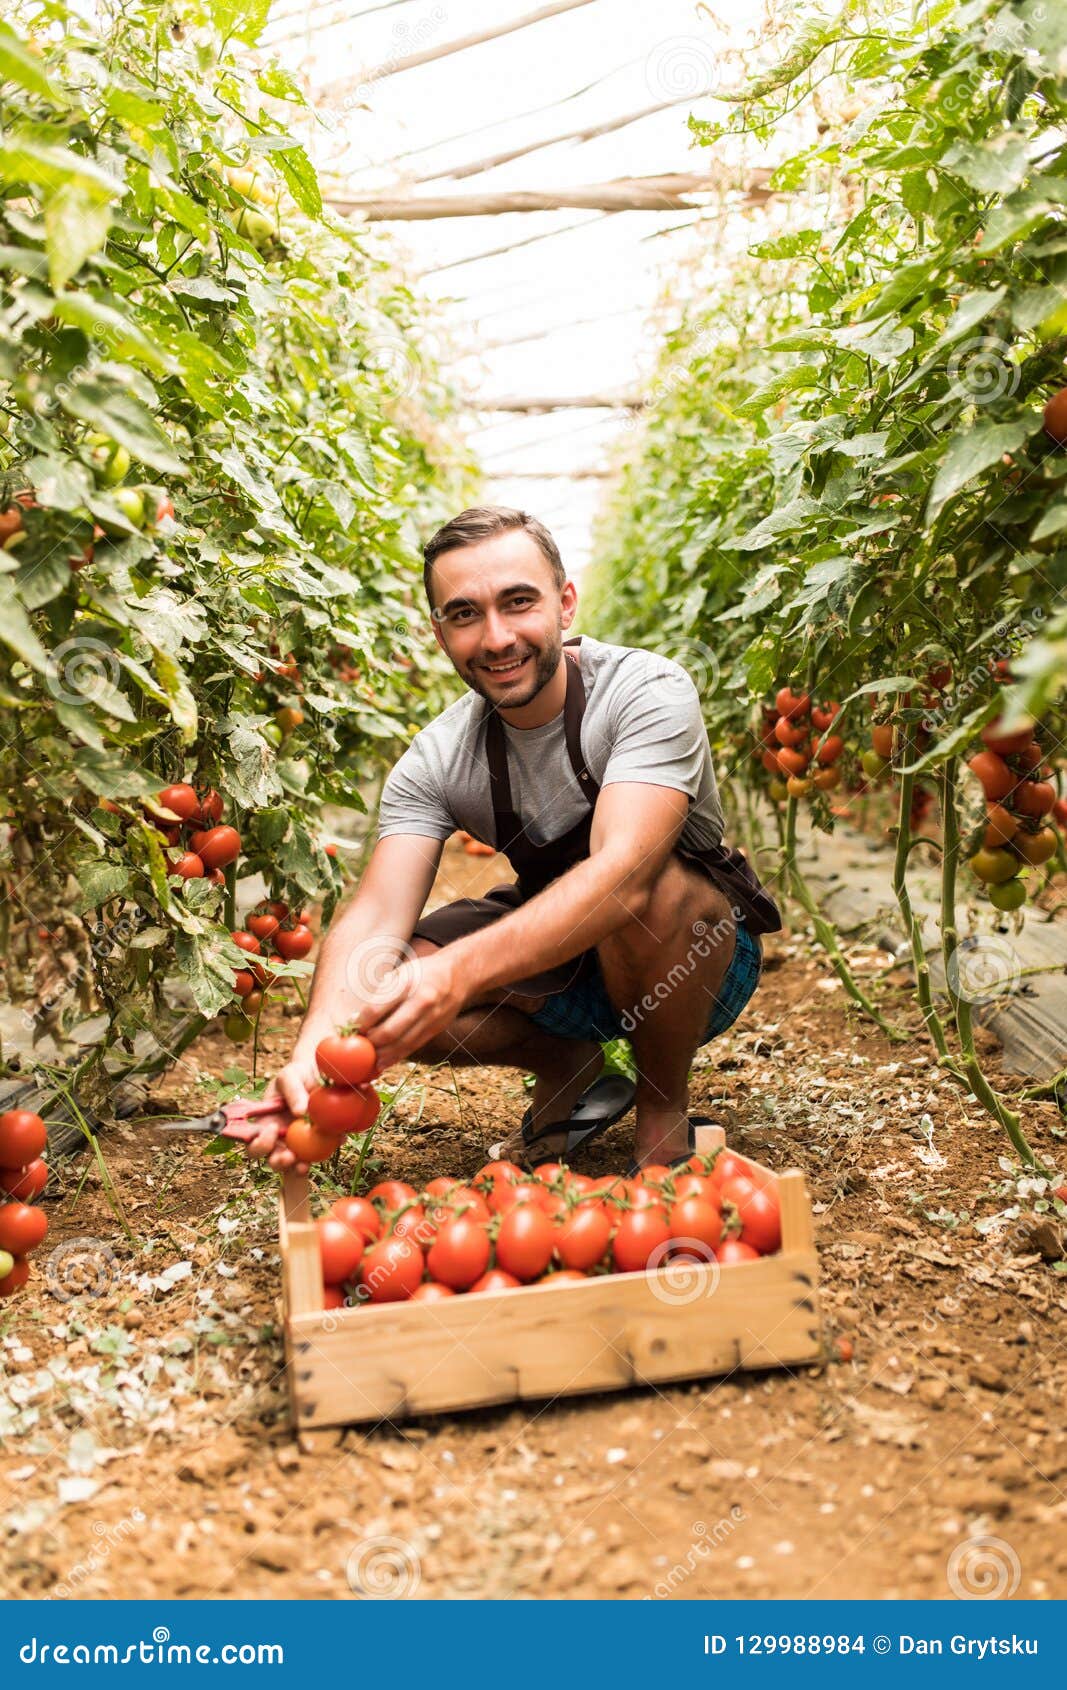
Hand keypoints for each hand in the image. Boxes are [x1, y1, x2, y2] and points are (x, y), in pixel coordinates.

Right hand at [245, 1045, 320, 1174]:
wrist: (318, 1072)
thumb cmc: (297, 1074)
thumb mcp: (291, 1076)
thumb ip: (292, 1090)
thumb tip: (300, 1111)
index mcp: (265, 1125)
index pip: (254, 1144)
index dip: (260, 1145)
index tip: (273, 1130)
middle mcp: (280, 1139)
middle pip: (273, 1160)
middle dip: (278, 1163)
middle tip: (289, 1157)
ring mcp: (299, 1144)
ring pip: (294, 1165)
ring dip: (297, 1169)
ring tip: (304, 1166)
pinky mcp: (319, 1143)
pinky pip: (320, 1153)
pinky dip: (326, 1151)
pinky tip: (336, 1141)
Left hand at [356, 949, 463, 1070]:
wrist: (459, 975)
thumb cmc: (422, 973)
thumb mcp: (400, 973)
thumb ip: (381, 995)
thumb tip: (358, 1020)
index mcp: (407, 983)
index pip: (376, 1010)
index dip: (361, 1024)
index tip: (352, 1029)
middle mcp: (421, 1001)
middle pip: (390, 1031)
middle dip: (371, 1043)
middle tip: (359, 1047)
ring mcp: (431, 1018)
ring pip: (403, 1044)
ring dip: (383, 1054)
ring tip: (369, 1060)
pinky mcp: (437, 1029)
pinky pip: (414, 1047)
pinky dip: (397, 1056)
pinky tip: (385, 1062)